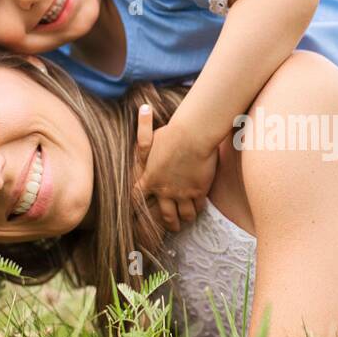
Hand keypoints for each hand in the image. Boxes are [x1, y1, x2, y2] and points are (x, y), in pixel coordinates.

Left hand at [132, 105, 216, 232]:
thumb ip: (144, 135)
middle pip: (165, 215)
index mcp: (149, 179)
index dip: (138, 207)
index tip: (139, 214)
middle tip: (173, 228)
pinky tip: (199, 207)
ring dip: (186, 218)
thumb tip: (143, 109)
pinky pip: (198, 207)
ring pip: (184, 215)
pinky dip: (198, 208)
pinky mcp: (198, 191)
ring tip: (188, 220)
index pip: (138, 198)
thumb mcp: (151, 137)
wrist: (192, 136)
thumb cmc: (171, 133)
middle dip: (169, 224)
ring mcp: (181, 193)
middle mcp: (164, 190)